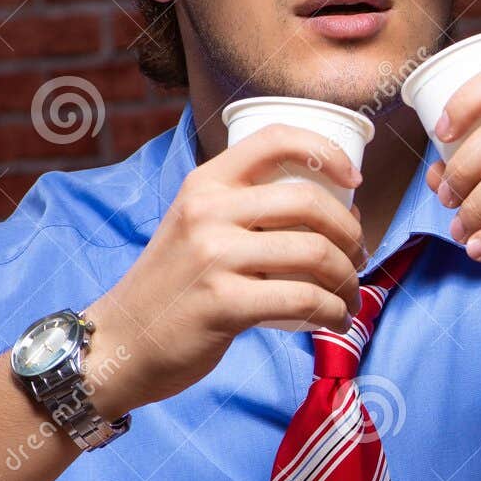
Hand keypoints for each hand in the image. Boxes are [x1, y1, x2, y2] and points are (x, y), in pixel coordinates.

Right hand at [83, 125, 365, 415]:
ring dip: (349, 279)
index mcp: (205, 183)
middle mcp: (208, 211)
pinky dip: (333, 312)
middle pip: (310, 202)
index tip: (355, 179)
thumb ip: (252, 212)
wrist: (122, 341)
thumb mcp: (198, 227)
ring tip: (350, 297)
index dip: (327, 151)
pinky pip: (304, 300)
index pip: (275, 139)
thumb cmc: (176, 287)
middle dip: (351, 233)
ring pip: (315, 253)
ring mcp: (214, 257)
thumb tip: (344, 211)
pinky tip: (335, 319)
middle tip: (358, 258)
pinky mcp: (224, 303)